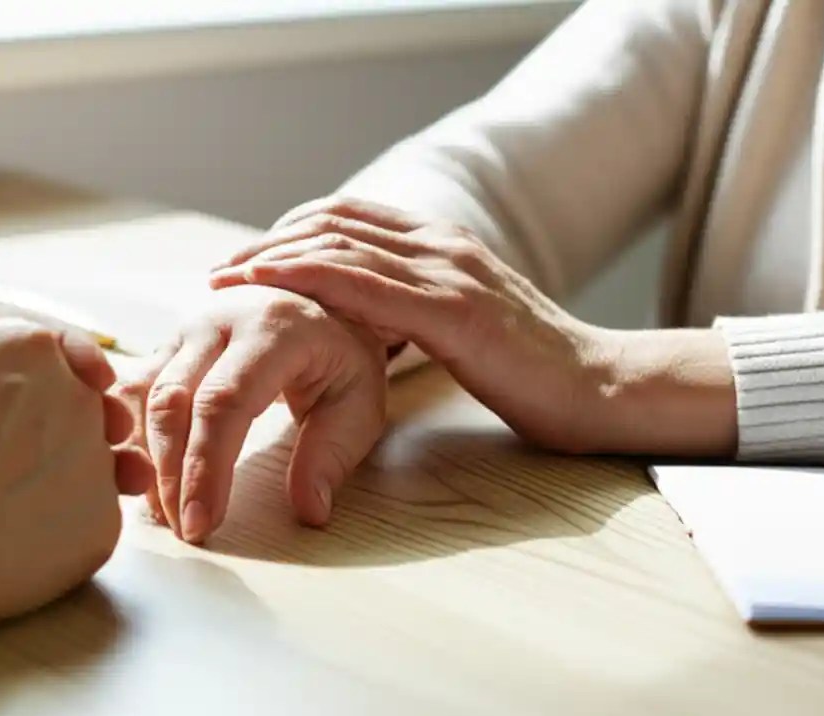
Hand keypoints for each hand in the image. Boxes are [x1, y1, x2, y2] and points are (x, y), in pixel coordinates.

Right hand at [111, 285, 385, 544]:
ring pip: (143, 396)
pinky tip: (149, 479)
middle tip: (185, 530)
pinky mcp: (166, 344)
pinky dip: (132, 439)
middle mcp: (218, 320)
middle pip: (173, 401)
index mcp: (272, 329)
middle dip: (171, 474)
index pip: (224, 402)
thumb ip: (332, 453)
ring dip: (147, 460)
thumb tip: (310, 510)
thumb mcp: (358, 399)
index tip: (202, 522)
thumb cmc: (339, 354)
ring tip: (165, 512)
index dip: (205, 467)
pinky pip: (132, 391)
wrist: (317, 297)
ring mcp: (184, 328)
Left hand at [210, 196, 735, 455]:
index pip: (350, 217)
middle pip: (334, 223)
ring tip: (228, 280)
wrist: (602, 389)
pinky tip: (273, 294)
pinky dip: (310, 282)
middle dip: (269, 243)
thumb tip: (371, 323)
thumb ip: (421, 309)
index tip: (248, 260)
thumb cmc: (532, 369)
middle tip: (222, 270)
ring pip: (341, 246)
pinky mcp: (455, 312)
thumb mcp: (466, 325)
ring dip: (275, 259)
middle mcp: (443, 244)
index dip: (291, 232)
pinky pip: (367, 286)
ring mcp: (450, 272)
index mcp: (445, 244)